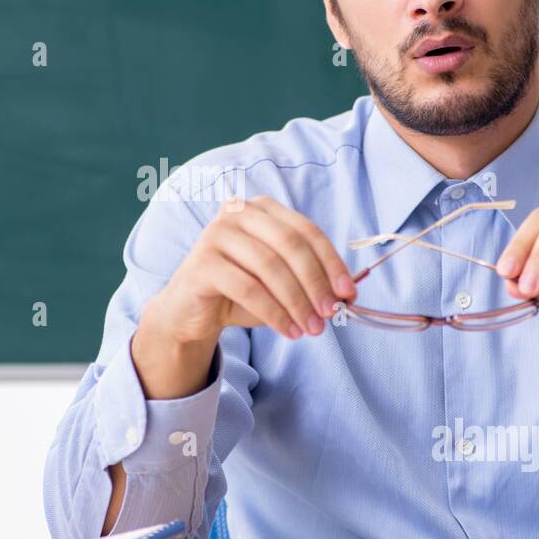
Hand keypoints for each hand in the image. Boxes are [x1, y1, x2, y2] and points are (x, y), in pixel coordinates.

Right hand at [143, 195, 356, 344]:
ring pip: (271, 267)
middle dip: (316, 282)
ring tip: (311, 329)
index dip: (332, 262)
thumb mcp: (281, 282)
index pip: (307, 231)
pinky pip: (248, 288)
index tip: (348, 293)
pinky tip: (289, 330)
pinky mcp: (202, 262)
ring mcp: (216, 233)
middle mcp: (237, 211)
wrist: (190, 311)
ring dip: (297, 302)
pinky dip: (274, 313)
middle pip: (291, 245)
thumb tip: (346, 294)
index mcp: (262, 208)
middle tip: (330, 314)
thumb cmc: (240, 292)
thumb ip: (310, 281)